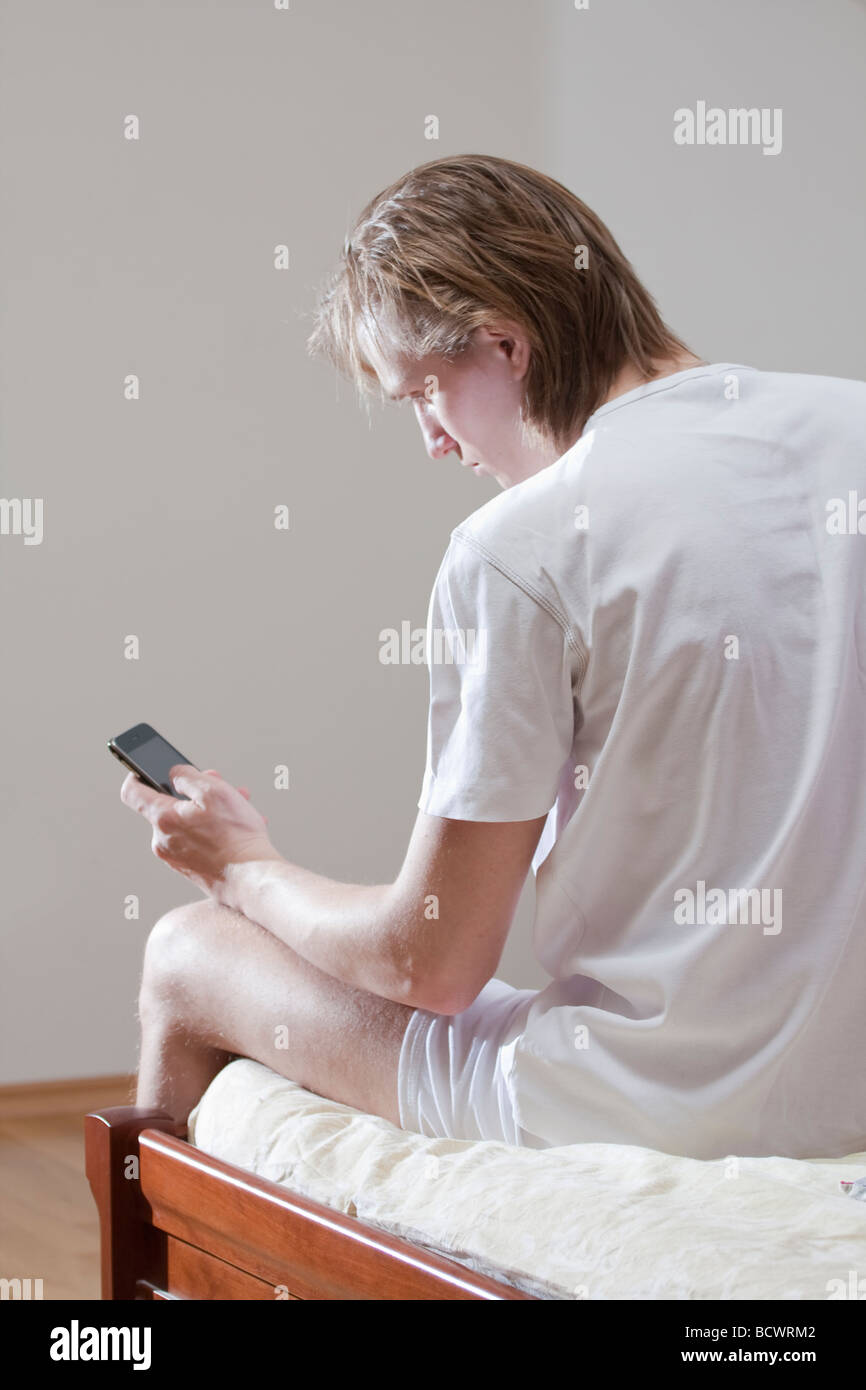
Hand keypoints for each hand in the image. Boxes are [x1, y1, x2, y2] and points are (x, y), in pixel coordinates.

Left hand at [119, 765, 282, 899]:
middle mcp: (163, 840)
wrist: (252, 877)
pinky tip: (237, 827)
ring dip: (210, 810)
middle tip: (218, 785)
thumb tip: (175, 774)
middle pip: (169, 805)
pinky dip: (214, 829)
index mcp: (163, 818)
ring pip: (188, 821)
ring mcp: (175, 857)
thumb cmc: (236, 837)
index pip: (132, 792)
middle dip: (194, 792)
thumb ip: (187, 776)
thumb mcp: (214, 791)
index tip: (148, 768)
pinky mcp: (190, 868)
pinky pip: (197, 840)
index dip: (138, 773)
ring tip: (238, 807)